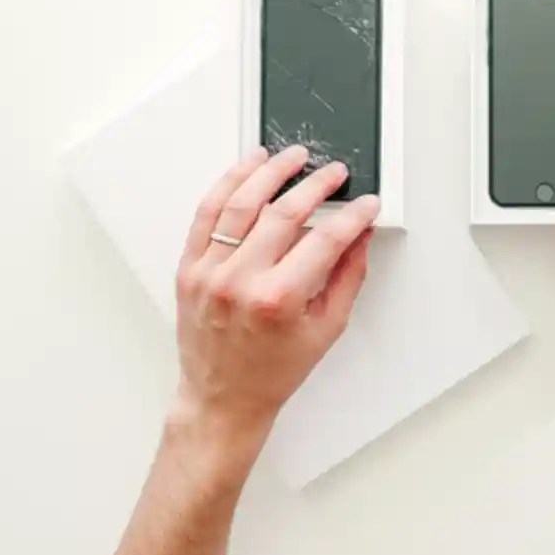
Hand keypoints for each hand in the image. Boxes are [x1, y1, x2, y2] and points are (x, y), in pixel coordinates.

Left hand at [172, 145, 379, 431]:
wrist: (223, 398)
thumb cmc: (272, 371)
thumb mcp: (326, 328)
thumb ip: (347, 276)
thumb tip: (360, 236)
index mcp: (278, 300)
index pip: (325, 239)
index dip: (352, 216)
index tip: (365, 204)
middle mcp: (240, 282)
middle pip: (284, 213)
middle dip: (316, 186)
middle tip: (334, 173)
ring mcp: (209, 272)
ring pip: (241, 203)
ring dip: (269, 172)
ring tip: (291, 156)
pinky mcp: (189, 269)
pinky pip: (206, 215)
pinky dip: (227, 185)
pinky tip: (247, 169)